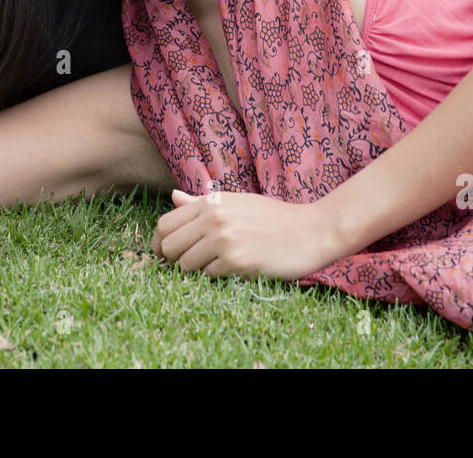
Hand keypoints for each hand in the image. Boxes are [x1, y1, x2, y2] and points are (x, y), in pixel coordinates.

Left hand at [151, 189, 340, 281]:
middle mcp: (214, 218)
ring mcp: (224, 239)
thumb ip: (202, 203)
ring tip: (217, 266)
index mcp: (211, 203)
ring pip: (186, 265)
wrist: (313, 230)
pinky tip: (235, 270)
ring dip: (197, 271)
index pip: (164, 224)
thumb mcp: (236, 202)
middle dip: (172, 260)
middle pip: (169, 246)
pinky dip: (218, 277)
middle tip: (186, 266)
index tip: (165, 255)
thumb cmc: (274, 217)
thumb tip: (173, 196)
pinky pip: (209, 277)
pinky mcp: (237, 261)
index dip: (159, 243)